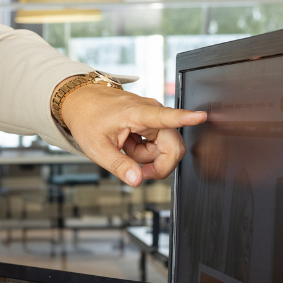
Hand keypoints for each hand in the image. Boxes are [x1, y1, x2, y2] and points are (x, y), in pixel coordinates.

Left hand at [60, 83, 206, 186]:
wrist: (81, 102)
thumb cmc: (87, 119)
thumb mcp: (96, 148)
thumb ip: (119, 166)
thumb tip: (137, 180)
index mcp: (135, 113)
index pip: (165, 116)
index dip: (185, 118)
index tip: (201, 116)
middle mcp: (150, 111)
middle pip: (173, 147)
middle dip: (157, 164)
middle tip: (136, 170)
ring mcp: (153, 116)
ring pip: (166, 147)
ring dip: (147, 156)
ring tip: (125, 147)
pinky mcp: (153, 120)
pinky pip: (160, 143)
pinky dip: (145, 149)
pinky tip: (129, 143)